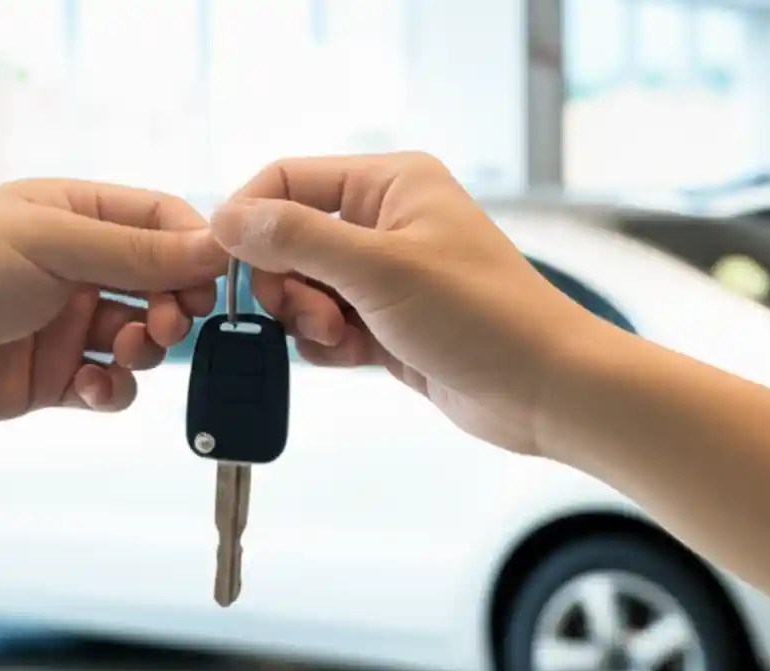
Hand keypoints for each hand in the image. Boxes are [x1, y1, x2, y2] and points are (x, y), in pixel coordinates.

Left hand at [0, 180, 227, 426]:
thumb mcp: (50, 246)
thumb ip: (136, 251)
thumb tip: (217, 246)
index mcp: (72, 213)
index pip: (161, 220)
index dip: (195, 248)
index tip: (213, 280)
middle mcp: (74, 265)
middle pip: (160, 281)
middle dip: (174, 304)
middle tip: (167, 324)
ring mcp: (64, 322)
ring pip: (141, 337)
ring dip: (146, 348)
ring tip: (123, 352)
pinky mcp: (52, 376)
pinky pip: (110, 385)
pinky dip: (113, 389)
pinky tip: (89, 387)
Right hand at [210, 153, 602, 454]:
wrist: (544, 390)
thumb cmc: (481, 316)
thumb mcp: (379, 268)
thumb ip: (296, 238)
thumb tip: (225, 217)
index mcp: (390, 183)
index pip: (287, 180)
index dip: (250, 219)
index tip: (227, 266)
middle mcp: (383, 220)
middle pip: (287, 239)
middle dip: (286, 282)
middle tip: (311, 315)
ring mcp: (384, 274)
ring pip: (302, 287)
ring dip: (307, 318)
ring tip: (344, 338)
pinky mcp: (386, 322)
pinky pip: (325, 325)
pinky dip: (328, 345)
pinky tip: (359, 356)